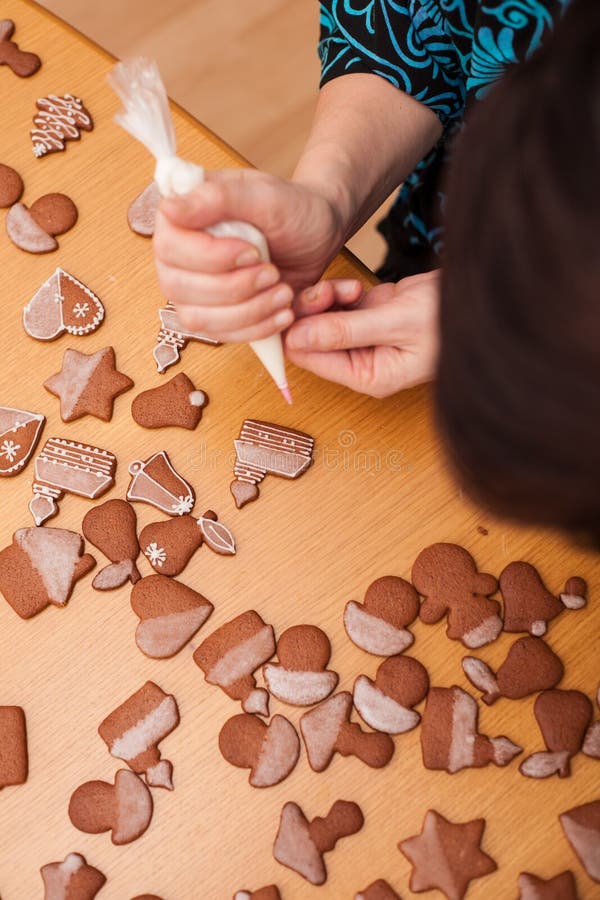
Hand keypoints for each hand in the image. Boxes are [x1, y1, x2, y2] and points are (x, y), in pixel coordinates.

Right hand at [153, 168, 348, 342]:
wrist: (318, 235)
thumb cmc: (291, 209)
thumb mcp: (263, 195)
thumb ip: (217, 198)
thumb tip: (168, 207)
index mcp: (180, 218)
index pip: (170, 247)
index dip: (211, 257)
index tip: (252, 251)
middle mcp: (177, 256)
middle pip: (178, 287)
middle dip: (234, 287)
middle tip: (272, 273)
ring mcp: (192, 290)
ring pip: (198, 318)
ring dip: (248, 310)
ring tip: (284, 292)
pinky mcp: (213, 316)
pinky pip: (221, 335)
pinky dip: (256, 328)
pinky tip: (283, 312)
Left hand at [285, 270, 439, 396]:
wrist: (479, 295)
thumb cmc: (449, 318)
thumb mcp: (396, 323)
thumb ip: (345, 331)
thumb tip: (296, 338)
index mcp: (368, 376)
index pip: (310, 360)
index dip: (297, 332)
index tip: (297, 305)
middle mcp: (362, 363)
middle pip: (310, 339)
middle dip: (313, 312)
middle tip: (328, 291)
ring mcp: (364, 339)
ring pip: (321, 319)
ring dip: (327, 299)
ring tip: (350, 288)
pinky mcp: (369, 318)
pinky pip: (337, 306)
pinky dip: (339, 292)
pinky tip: (356, 287)